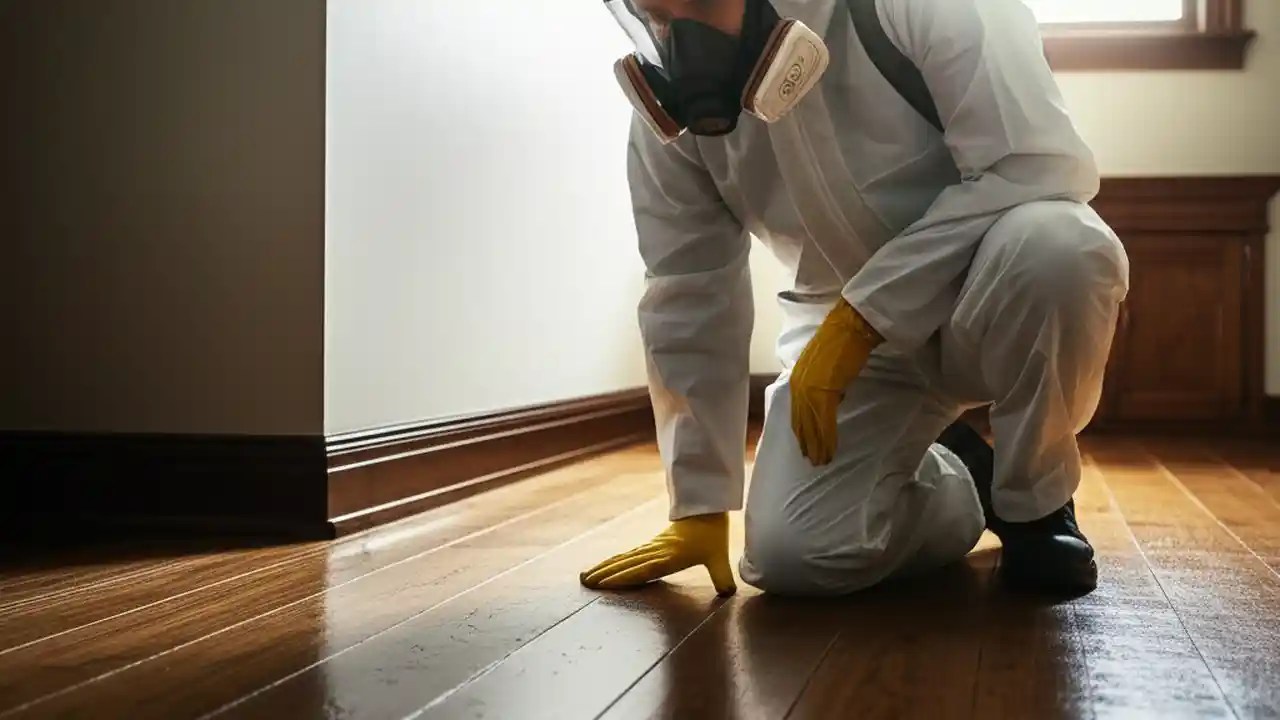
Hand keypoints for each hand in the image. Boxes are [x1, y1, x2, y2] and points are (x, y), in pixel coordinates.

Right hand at [579, 513, 735, 595]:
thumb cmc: (712, 533)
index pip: (643, 569)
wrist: (707, 507)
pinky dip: (615, 562)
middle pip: (627, 563)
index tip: (604, 584)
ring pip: (624, 558)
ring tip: (585, 575)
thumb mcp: (719, 556)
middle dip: (605, 574)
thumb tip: (728, 593)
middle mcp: (657, 552)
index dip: (624, 577)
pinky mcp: (653, 544)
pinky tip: (606, 567)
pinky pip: (630, 554)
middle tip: (584, 582)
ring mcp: (653, 547)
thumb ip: (722, 576)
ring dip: (605, 567)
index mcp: (670, 556)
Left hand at [790, 299, 882, 465]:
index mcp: (797, 378)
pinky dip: (827, 438)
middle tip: (811, 460)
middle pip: (801, 421)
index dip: (800, 429)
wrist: (850, 328)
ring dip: (817, 445)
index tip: (803, 445)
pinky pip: (825, 422)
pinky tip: (829, 451)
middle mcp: (799, 386)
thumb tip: (833, 397)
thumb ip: (824, 383)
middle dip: (806, 442)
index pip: (796, 410)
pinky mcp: (824, 393)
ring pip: (811, 426)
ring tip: (820, 461)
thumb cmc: (842, 343)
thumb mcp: (826, 366)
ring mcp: (809, 390)